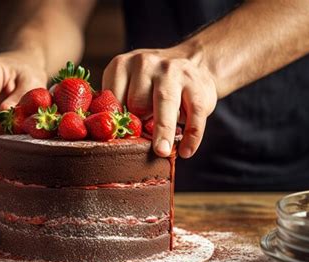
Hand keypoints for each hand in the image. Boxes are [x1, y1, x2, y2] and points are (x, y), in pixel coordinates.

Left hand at [102, 48, 216, 157]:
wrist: (193, 63)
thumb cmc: (152, 85)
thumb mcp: (128, 85)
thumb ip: (118, 105)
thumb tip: (111, 137)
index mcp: (122, 65)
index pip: (113, 99)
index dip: (115, 121)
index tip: (119, 138)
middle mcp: (146, 63)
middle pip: (137, 102)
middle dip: (139, 123)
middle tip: (142, 138)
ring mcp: (174, 71)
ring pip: (165, 104)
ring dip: (163, 131)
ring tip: (161, 151)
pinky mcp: (197, 85)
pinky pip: (194, 114)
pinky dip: (191, 135)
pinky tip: (185, 151)